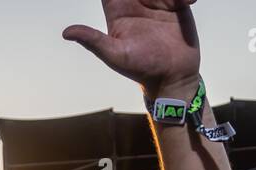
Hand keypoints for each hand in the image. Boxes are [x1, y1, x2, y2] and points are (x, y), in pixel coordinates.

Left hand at [64, 0, 200, 95]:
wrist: (173, 76)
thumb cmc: (142, 69)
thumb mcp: (116, 55)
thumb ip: (93, 41)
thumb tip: (66, 32)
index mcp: (118, 12)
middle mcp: (136, 3)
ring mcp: (156, 2)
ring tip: (178, 3)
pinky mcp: (176, 4)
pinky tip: (189, 2)